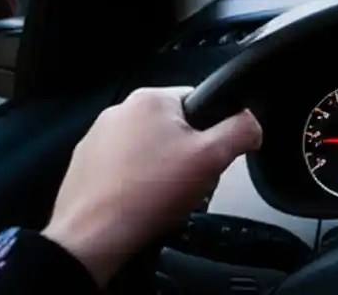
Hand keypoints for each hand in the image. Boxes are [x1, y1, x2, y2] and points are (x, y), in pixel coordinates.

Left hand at [42, 87, 262, 285]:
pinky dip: (135, 183)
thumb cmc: (146, 196)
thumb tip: (252, 123)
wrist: (93, 237)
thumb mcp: (212, 159)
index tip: (208, 159)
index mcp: (150, 99)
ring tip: (161, 198)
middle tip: (187, 183)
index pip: (199, 102)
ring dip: (161, 171)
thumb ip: (241, 131)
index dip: (213, 132)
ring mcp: (97, 138)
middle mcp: (119, 111)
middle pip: (174, 128)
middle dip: (186, 156)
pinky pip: (124, 169)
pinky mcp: (86, 164)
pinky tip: (140, 203)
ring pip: (149, 150)